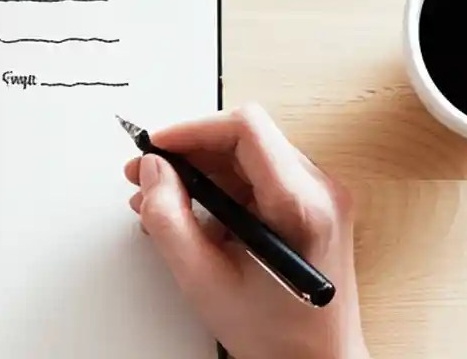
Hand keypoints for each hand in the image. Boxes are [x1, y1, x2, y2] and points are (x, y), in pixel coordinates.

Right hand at [125, 104, 367, 358]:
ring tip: (161, 201)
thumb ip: (169, 219)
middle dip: (188, 152)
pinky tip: (191, 214)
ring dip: (200, 171)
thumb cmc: (277, 337)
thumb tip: (153, 171)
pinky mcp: (312, 207)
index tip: (155, 147)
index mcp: (301, 205)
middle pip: (244, 139)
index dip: (192, 130)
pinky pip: (258, 177)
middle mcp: (320, 191)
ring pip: (247, 156)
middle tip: (146, 175)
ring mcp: (320, 198)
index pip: (245, 129)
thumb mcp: (204, 280)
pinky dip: (220, 188)